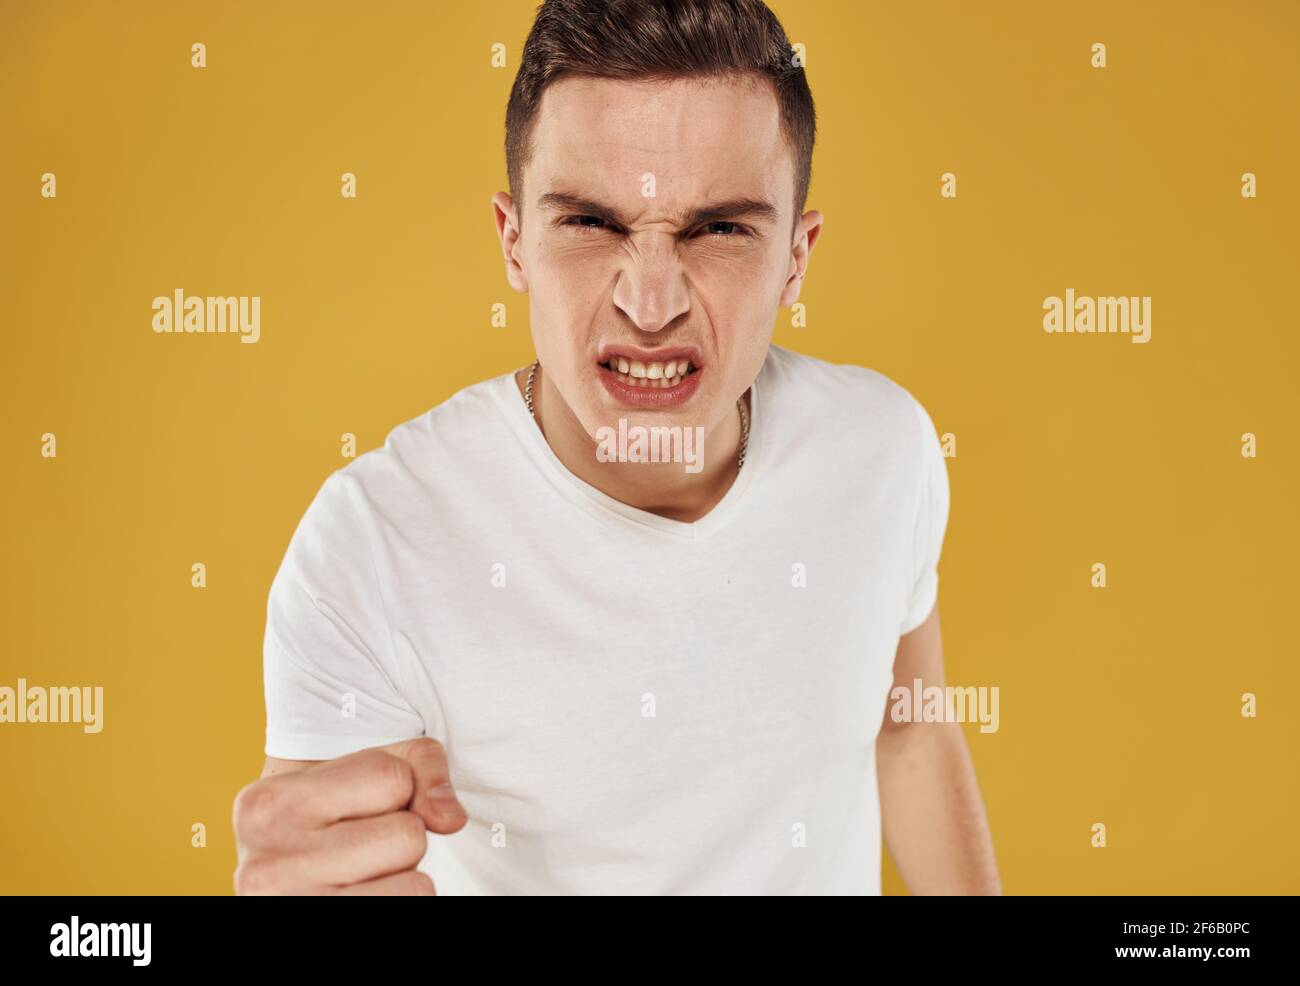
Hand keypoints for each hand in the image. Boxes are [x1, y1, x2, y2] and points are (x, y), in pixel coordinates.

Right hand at [233, 738, 466, 894]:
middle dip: (403, 835)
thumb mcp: (365, 770)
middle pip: (408, 836)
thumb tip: (450, 819)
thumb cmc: (332, 815)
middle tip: (365, 844)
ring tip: (366, 872)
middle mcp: (268, 865)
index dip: (398, 787)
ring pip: (416, 886)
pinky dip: (403, 897)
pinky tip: (369, 892)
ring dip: (405, 876)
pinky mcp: (322, 942)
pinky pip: (410, 905)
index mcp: (268, 803)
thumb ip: (421, 770)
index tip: (361, 802)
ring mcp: (292, 908)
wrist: (284, 875)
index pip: (390, 778)